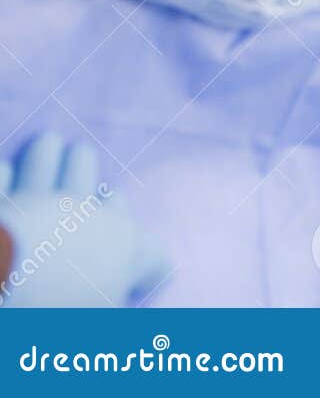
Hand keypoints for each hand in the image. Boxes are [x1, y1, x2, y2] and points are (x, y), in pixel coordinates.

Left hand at [0, 133, 168, 306]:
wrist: (9, 296)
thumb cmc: (66, 311)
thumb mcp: (113, 314)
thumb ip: (139, 280)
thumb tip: (165, 270)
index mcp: (114, 238)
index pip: (120, 210)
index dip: (114, 205)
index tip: (111, 199)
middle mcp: (76, 212)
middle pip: (82, 170)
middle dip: (80, 163)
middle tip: (78, 153)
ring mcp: (30, 202)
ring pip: (43, 159)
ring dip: (46, 153)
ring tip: (48, 143)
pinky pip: (1, 175)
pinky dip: (4, 174)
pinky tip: (5, 170)